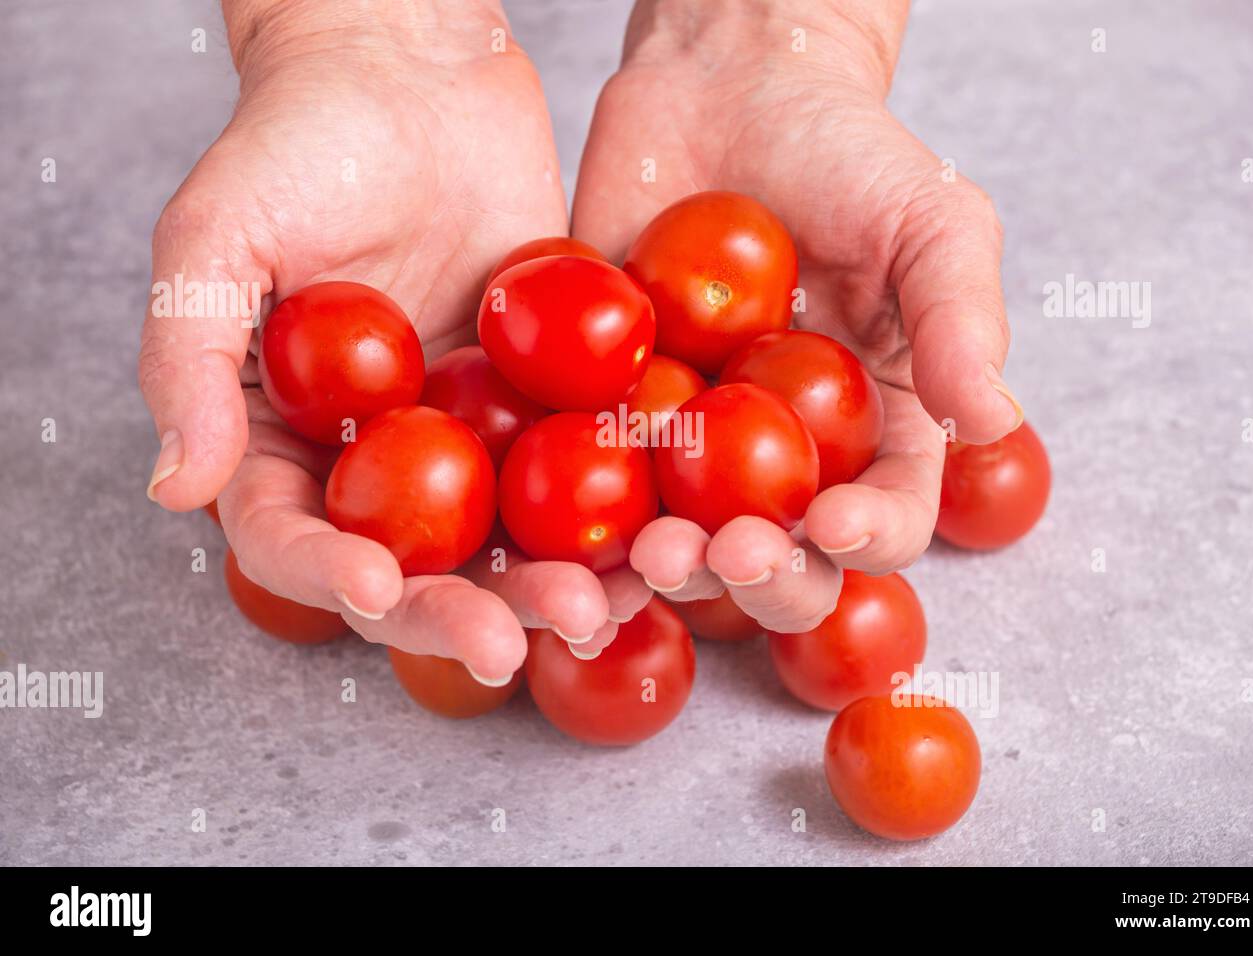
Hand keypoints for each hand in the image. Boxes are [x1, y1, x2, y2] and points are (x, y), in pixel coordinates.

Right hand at [140, 0, 638, 678]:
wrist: (412, 71)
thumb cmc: (295, 140)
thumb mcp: (218, 240)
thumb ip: (186, 360)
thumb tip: (176, 488)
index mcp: (284, 440)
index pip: (294, 536)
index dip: (330, 577)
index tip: (378, 589)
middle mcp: (375, 457)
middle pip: (412, 566)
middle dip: (459, 612)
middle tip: (512, 642)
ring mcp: (464, 435)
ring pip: (506, 538)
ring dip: (551, 586)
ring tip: (601, 611)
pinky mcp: (543, 402)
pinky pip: (580, 467)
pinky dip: (617, 511)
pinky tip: (656, 543)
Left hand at [572, 0, 1021, 631]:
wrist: (725, 87)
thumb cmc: (849, 153)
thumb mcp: (930, 223)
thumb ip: (961, 321)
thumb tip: (994, 424)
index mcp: (877, 432)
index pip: (888, 515)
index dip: (869, 536)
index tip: (834, 521)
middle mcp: (787, 457)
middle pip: (785, 558)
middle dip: (763, 575)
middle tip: (732, 551)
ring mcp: (695, 443)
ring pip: (686, 541)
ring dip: (672, 566)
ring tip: (653, 550)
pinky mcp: (612, 414)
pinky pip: (596, 481)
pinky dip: (584, 526)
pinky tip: (567, 541)